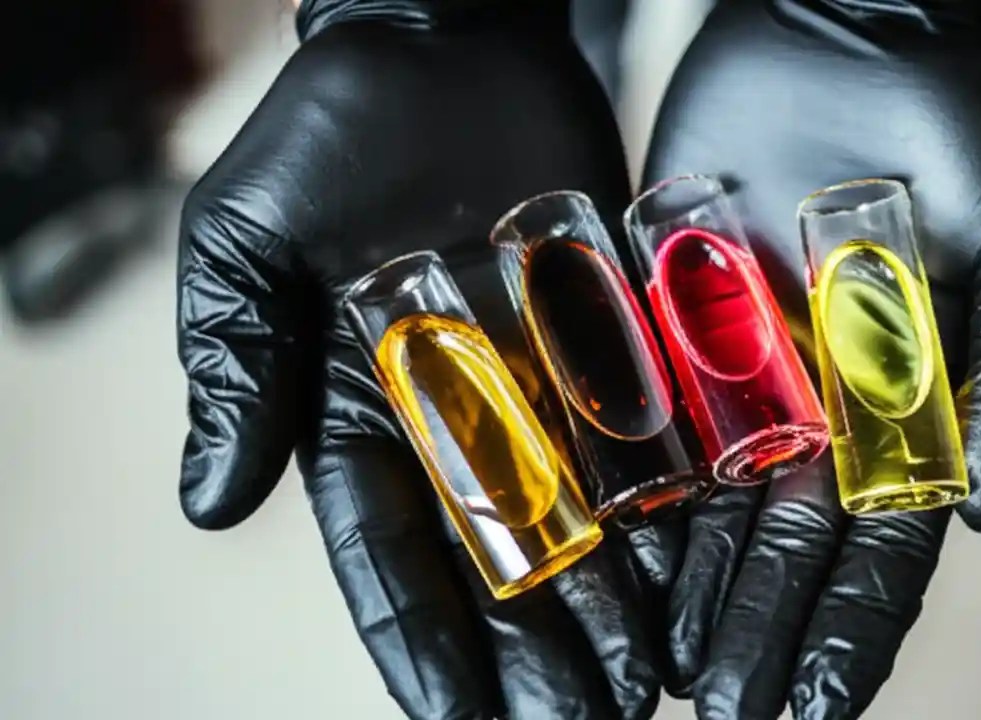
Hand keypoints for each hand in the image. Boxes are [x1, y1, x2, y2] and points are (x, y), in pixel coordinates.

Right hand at [176, 2, 665, 716]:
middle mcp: (460, 418)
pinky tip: (699, 577)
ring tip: (648, 688)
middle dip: (536, 653)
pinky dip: (672, 507)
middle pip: (500, 557)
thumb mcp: (247, 244)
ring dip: (615, 605)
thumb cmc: (326, 131)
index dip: (421, 645)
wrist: (444, 41)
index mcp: (360, 414)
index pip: (388, 554)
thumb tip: (209, 505)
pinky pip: (648, 435)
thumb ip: (233, 370)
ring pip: (584, 517)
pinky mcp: (616, 335)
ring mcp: (544, 383)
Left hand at [643, 1, 980, 716]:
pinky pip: (639, 416)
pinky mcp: (662, 318)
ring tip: (669, 677)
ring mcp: (734, 370)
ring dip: (690, 590)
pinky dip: (626, 487)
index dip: (851, 629)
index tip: (824, 710)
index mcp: (902, 412)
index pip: (878, 546)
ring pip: (706, 502)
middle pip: (782, 545)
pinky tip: (608, 561)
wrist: (851, 33)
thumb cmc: (966, 134)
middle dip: (761, 633)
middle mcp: (813, 409)